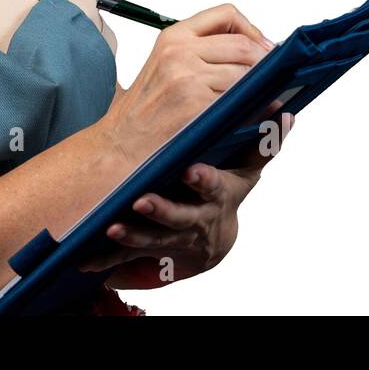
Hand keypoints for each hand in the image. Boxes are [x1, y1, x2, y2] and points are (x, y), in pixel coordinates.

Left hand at [77, 104, 294, 289]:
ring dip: (133, 235)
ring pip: (154, 240)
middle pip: (182, 218)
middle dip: (163, 211)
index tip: (192, 171)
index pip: (215, 186)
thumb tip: (283, 111)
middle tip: (142, 201)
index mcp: (222, 193)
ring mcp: (174, 238)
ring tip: (112, 226)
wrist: (211, 238)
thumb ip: (262, 141)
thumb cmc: (225, 189)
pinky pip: (127, 257)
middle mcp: (199, 219)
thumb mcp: (248, 167)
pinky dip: (107, 257)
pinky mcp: (152, 252)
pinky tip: (85, 258)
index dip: (205, 180)